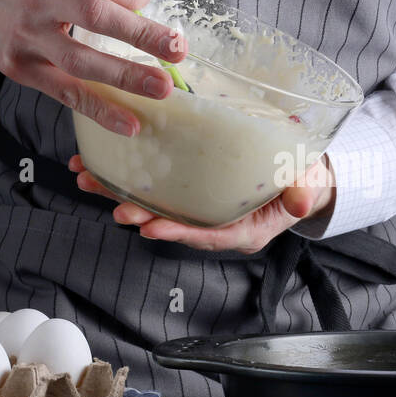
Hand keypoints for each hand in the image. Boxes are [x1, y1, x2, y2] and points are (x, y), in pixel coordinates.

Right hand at [0, 0, 186, 136]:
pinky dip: (100, 111)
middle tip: (176, 50)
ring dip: (125, 76)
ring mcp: (30, 36)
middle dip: (140, 35)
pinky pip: (67, 93)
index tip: (146, 1)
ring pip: (80, 60)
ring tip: (162, 87)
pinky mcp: (24, 69)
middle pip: (94, 17)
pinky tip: (129, 124)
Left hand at [67, 154, 336, 253]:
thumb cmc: (301, 179)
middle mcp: (214, 223)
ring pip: (155, 204)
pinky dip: (125, 174)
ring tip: (88, 179)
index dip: (178, 232)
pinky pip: (154, 185)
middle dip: (140, 214)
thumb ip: (302, 192)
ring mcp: (198, 206)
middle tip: (114, 207)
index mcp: (242, 230)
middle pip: (172, 222)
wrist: (298, 172)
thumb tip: (301, 200)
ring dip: (119, 192)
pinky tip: (98, 162)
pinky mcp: (187, 187)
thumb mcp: (307, 184)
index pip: (206, 235)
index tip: (151, 228)